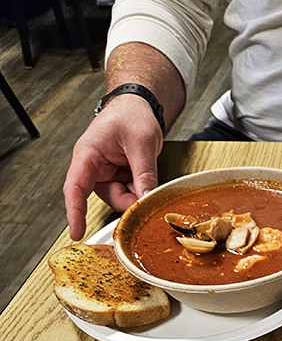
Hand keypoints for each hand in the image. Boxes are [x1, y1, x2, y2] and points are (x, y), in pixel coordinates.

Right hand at [63, 95, 163, 240]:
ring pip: (123, 200)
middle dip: (130, 200)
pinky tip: (144, 176)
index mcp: (88, 155)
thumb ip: (144, 173)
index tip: (76, 233)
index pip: (76, 188)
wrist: (138, 107)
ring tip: (145, 171)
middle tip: (147, 188)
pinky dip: (140, 191)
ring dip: (138, 194)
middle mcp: (93, 168)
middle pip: (110, 198)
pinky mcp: (117, 180)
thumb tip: (147, 200)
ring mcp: (106, 176)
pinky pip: (130, 195)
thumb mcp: (142, 143)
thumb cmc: (131, 115)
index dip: (75, 212)